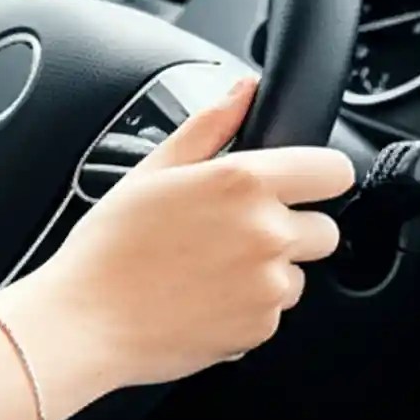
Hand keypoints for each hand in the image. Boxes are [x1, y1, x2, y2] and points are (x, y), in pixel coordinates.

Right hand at [0, 79, 355, 418]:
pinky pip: (271, 313)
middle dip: (289, 229)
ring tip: (206, 271)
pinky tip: (200, 299)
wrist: (86, 322)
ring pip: (296, 274)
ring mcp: (268, 287)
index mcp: (243, 183)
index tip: (297, 185)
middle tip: (231, 234)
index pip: (334, 171)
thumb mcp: (152, 171)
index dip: (316, 176)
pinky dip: (246, 308)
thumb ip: (209, 126)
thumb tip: (244, 90)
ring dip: (266, 272)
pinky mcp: (261, 330)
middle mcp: (267, 234)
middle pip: (323, 229)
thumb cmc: (108, 247)